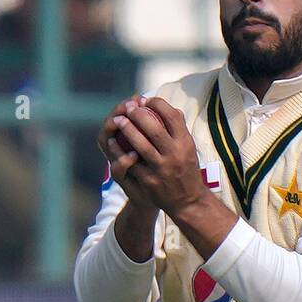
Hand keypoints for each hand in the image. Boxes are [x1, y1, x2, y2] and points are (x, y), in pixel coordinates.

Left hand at [104, 97, 208, 223]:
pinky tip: (112, 142)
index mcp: (186, 143)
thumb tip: (169, 107)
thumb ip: (180, 129)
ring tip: (118, 120)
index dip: (158, 103)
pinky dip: (119, 151)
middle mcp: (175, 154)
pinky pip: (131, 163)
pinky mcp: (150, 181)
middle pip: (154, 128)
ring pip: (140, 144)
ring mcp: (162, 168)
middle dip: (138, 114)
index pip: (172, 115)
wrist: (188, 201)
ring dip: (127, 129)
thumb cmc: (186, 170)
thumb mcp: (189, 149)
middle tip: (128, 107)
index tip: (147, 100)